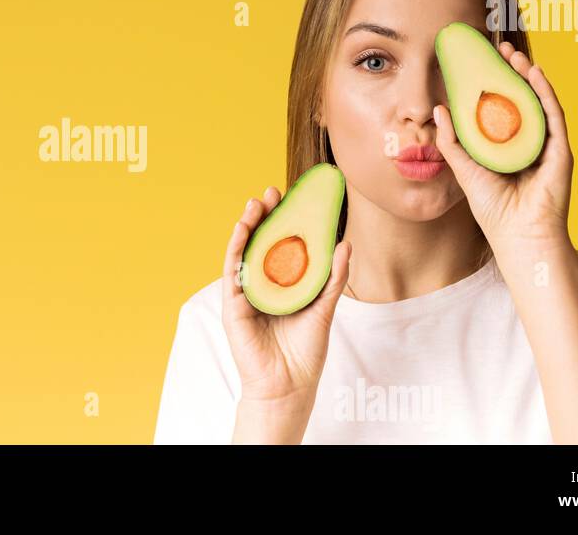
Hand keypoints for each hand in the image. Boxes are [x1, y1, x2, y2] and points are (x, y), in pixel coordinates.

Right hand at [221, 186, 351, 427]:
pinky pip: (232, 271)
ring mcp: (245, 294)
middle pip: (259, 243)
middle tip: (272, 192)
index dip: (284, 221)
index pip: (280, 246)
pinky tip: (243, 229)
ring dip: (246, 225)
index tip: (291, 197)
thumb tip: (345, 244)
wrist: (289, 386)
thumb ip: (332, 278)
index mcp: (281, 285)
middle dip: (263, 216)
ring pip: (242, 252)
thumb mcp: (324, 308)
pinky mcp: (233, 305)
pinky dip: (236, 248)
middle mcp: (261, 286)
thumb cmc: (305, 352)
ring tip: (255, 203)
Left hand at [433, 41, 573, 247]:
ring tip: (514, 55)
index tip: (482, 60)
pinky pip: (554, 115)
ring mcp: (548, 145)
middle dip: (513, 72)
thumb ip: (453, 141)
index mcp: (510, 145)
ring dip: (529, 76)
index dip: (496, 83)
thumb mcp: (464, 169)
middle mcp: (531, 141)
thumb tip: (440, 109)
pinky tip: (535, 75)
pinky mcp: (561, 150)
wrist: (518, 236)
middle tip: (499, 48)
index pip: (504, 107)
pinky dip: (545, 93)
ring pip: (540, 102)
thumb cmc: (493, 209)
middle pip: (523, 99)